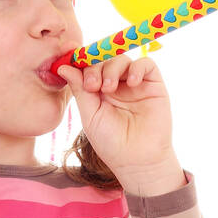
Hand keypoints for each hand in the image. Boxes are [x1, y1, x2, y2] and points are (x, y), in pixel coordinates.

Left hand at [57, 51, 174, 177]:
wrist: (137, 160)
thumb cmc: (111, 142)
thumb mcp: (89, 115)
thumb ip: (79, 90)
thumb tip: (63, 67)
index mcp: (97, 91)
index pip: (87, 66)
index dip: (79, 60)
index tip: (69, 58)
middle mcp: (116, 84)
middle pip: (104, 59)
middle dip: (95, 68)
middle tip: (93, 86)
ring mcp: (134, 84)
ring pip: (122, 59)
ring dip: (112, 69)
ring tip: (109, 88)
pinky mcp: (154, 85)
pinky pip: (147, 63)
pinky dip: (137, 68)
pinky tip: (131, 83)